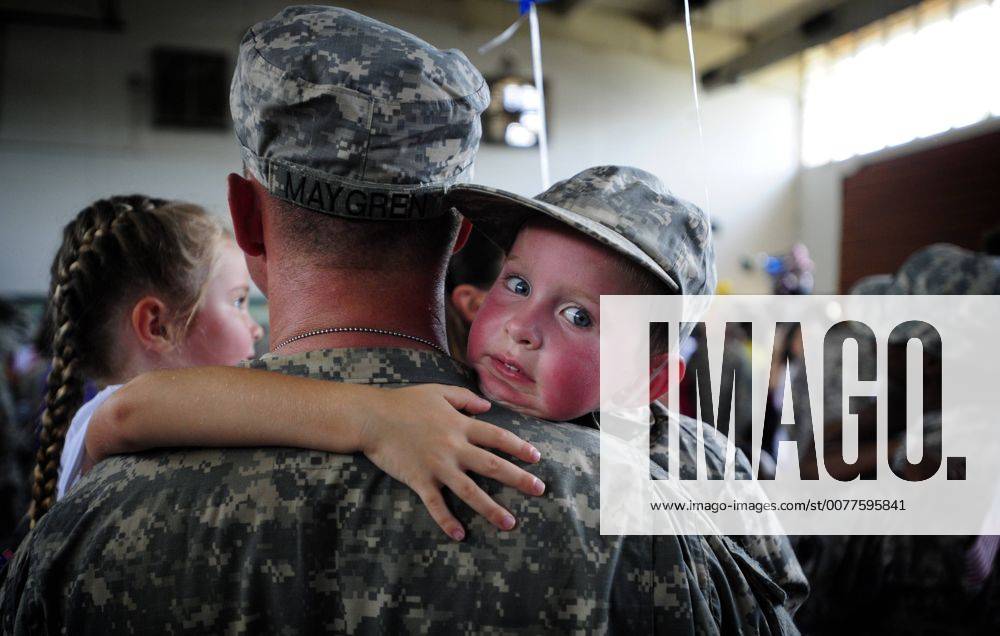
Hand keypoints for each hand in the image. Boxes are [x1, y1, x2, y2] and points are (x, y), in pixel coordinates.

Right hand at [358, 384, 544, 541]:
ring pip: (470, 491)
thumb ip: (465, 399)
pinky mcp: (419, 480)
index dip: (519, 447)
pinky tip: (460, 535)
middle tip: (539, 490)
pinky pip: (436, 504)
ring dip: (491, 509)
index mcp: (460, 425)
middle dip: (518, 479)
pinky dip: (447, 521)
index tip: (537, 457)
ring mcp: (437, 466)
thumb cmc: (404, 402)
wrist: (372, 417)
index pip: (497, 437)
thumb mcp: (438, 392)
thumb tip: (487, 407)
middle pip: (493, 465)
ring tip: (510, 523)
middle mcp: (454, 447)